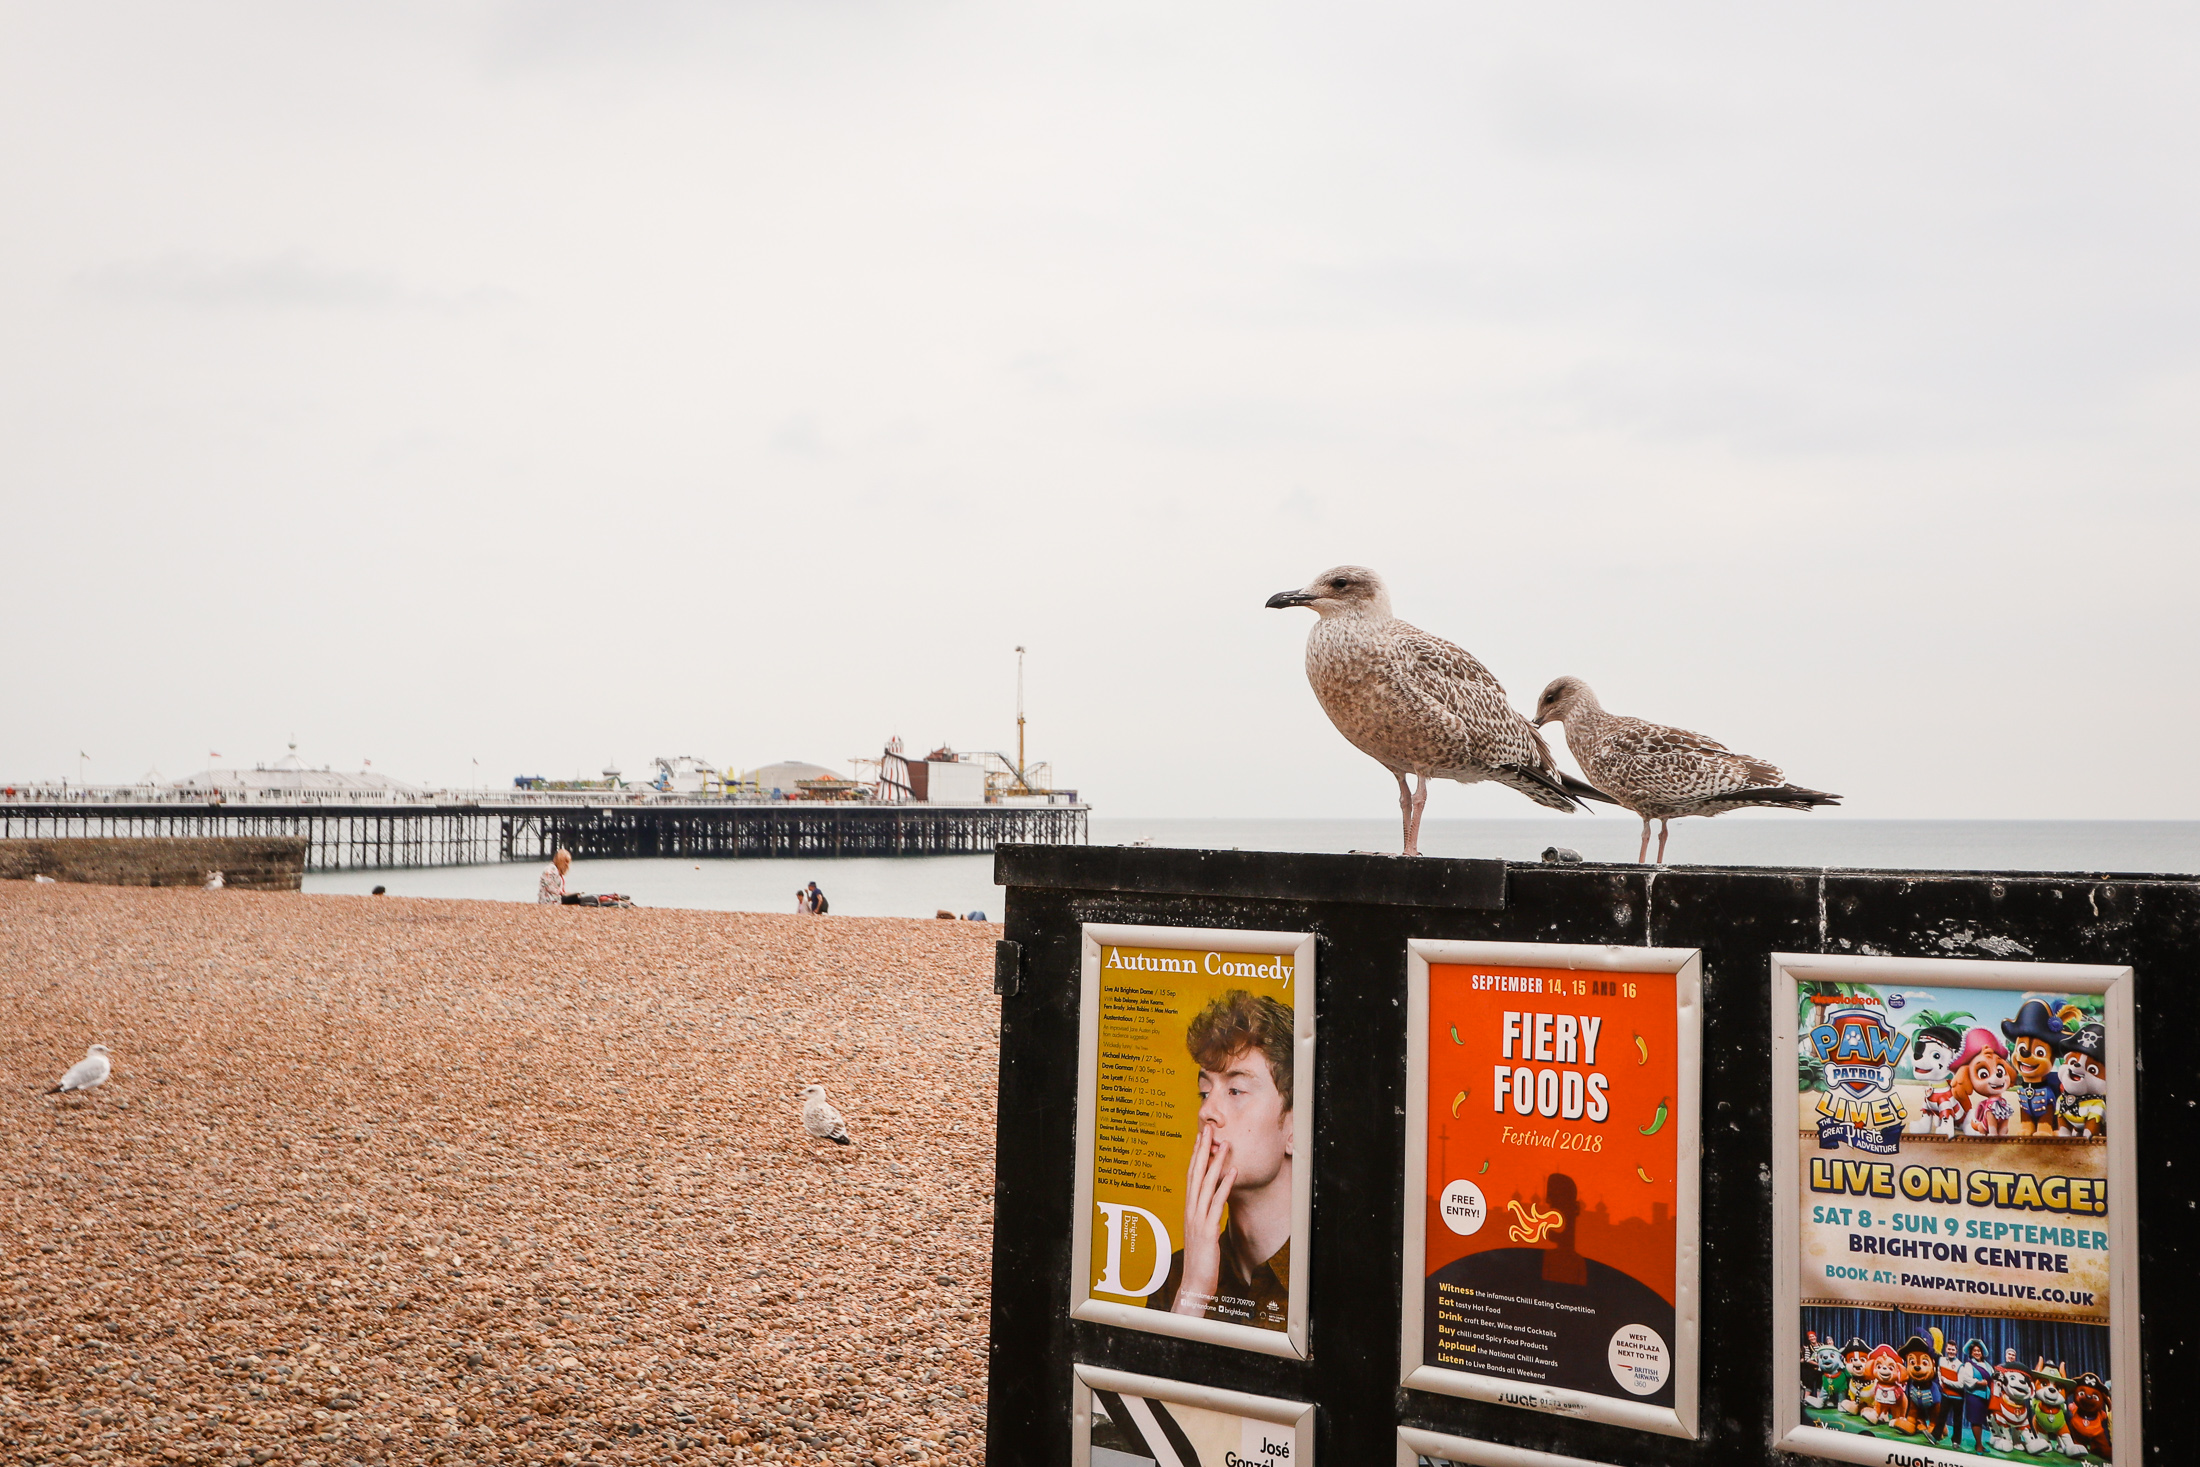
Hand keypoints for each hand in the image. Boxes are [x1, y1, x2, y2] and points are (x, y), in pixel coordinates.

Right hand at [1172, 1121, 1234, 1316]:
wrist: (1194, 1284)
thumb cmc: (1201, 1259)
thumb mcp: (1202, 1233)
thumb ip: (1206, 1216)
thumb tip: (1215, 1203)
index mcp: (1189, 1209)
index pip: (1191, 1176)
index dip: (1196, 1155)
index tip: (1201, 1136)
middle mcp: (1190, 1210)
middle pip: (1195, 1174)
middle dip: (1202, 1150)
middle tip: (1208, 1129)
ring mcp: (1197, 1220)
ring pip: (1206, 1185)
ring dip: (1216, 1162)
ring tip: (1224, 1143)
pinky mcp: (1207, 1231)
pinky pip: (1217, 1204)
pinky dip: (1225, 1186)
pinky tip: (1233, 1172)